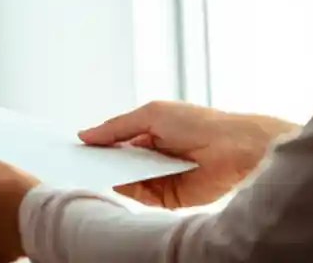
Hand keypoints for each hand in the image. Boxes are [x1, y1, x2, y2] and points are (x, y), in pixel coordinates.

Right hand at [80, 100, 297, 208]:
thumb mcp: (150, 115)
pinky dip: (130, 190)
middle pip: (121, 162)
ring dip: (114, 175)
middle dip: (104, 161)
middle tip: (80, 162)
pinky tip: (118, 182)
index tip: (77, 147)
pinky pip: (143, 196)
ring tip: (94, 171)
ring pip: (129, 180)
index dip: (99, 143)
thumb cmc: (199, 123)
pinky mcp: (170, 197)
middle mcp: (156, 155)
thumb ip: (117, 127)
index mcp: (151, 132)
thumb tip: (86, 134)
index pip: (118, 141)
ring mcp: (162, 177)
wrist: (234, 149)